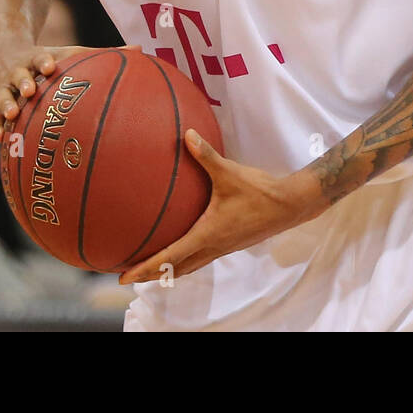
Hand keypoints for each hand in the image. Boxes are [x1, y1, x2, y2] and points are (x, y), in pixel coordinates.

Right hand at [0, 42, 134, 141]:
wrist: (5, 53)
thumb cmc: (48, 60)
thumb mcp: (69, 52)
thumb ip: (100, 54)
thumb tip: (139, 49)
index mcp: (36, 59)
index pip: (38, 58)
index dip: (43, 61)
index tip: (50, 66)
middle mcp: (17, 72)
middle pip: (18, 76)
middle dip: (23, 82)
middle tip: (29, 89)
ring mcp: (4, 88)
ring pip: (2, 96)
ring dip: (6, 104)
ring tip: (12, 114)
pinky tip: (0, 140)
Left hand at [117, 130, 325, 284]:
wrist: (289, 205)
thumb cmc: (259, 192)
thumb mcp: (230, 172)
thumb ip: (206, 155)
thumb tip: (187, 135)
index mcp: (207, 235)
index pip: (169, 258)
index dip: (145, 269)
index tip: (123, 277)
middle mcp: (213, 247)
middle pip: (176, 270)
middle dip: (152, 275)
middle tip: (128, 276)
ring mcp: (223, 247)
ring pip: (190, 266)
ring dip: (169, 270)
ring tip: (150, 268)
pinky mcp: (231, 243)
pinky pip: (202, 258)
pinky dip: (186, 260)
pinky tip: (183, 248)